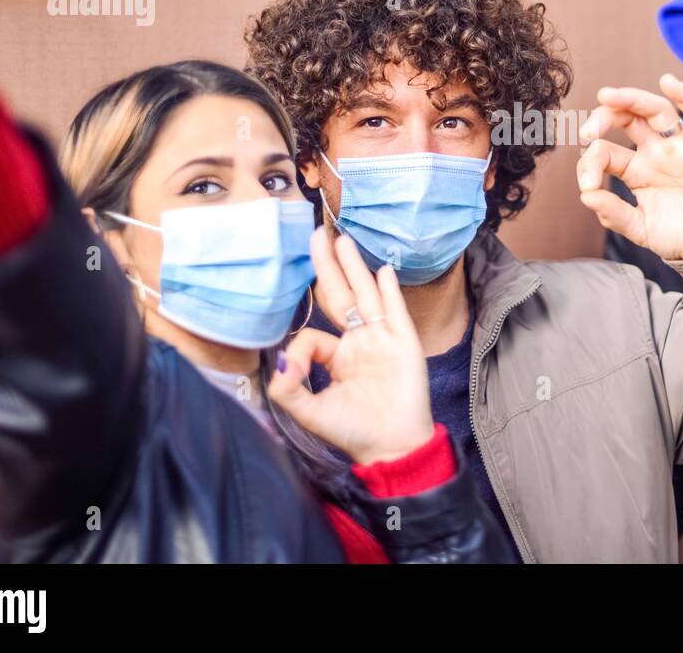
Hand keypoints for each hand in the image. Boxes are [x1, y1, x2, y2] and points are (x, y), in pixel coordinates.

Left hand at [267, 228, 433, 464]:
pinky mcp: (404, 344)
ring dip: (355, 267)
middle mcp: (361, 343)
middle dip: (329, 266)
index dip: (303, 347)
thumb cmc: (354, 432)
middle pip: (342, 296)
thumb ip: (288, 388)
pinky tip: (383, 269)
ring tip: (343, 240)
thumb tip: (278, 359)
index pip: (315, 334)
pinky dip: (389, 290)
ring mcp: (384, 340)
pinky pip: (394, 311)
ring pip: (366, 296)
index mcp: (338, 358)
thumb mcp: (309, 413)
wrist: (392, 447)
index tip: (299, 370)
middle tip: (318, 235)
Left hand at [577, 73, 682, 259]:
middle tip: (586, 132)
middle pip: (626, 120)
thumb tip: (586, 196)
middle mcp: (655, 154)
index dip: (589, 164)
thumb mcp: (642, 230)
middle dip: (602, 118)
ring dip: (631, 98)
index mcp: (635, 171)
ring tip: (608, 95)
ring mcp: (680, 148)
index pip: (604, 153)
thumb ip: (615, 215)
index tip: (588, 185)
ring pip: (656, 111)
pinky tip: (668, 83)